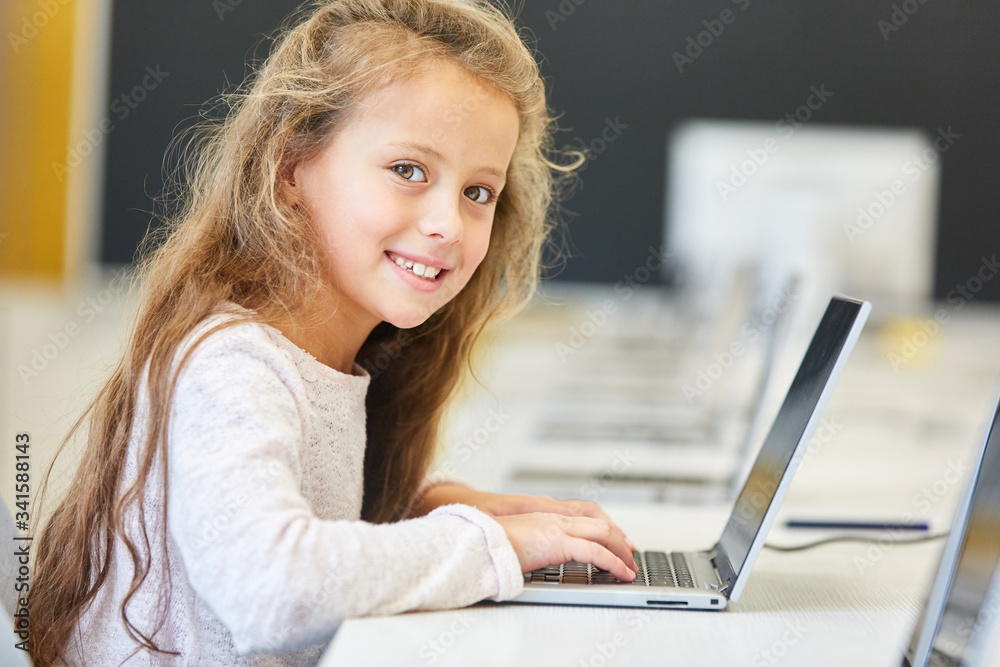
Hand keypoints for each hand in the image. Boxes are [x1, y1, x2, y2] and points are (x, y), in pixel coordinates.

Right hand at [415, 484, 637, 580]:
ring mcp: (556, 527)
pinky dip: (614, 562)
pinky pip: (595, 553)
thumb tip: (527, 555)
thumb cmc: (483, 541)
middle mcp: (552, 516)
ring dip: (621, 550)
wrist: (472, 539)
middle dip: (617, 537)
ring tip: (630, 567)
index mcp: (540, 515)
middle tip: (630, 552)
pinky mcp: (557, 542)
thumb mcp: (510, 540)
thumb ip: (525, 543)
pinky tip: (622, 573)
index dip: (601, 524)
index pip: (580, 514)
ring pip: (602, 534)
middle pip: (597, 521)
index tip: (613, 536)